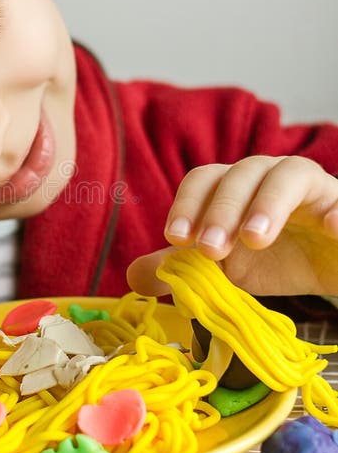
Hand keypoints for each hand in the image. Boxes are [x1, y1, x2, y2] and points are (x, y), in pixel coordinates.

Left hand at [127, 155, 337, 297]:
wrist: (331, 267)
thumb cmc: (275, 258)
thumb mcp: (224, 268)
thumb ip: (182, 268)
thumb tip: (135, 277)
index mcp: (234, 187)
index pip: (204, 179)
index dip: (187, 203)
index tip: (175, 237)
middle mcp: (269, 177)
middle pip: (241, 174)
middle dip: (221, 210)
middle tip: (211, 249)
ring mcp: (311, 188)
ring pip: (288, 175)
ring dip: (268, 203)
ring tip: (255, 237)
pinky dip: (337, 212)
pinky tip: (329, 229)